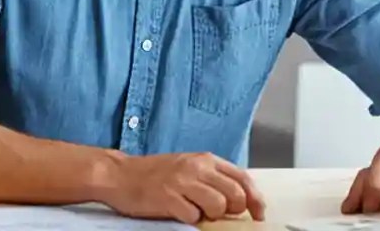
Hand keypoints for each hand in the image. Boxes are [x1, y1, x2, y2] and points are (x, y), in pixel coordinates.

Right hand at [103, 152, 266, 223]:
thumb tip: (239, 201)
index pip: (243, 178)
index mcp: (206, 159)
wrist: (120, 175)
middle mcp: (197, 167)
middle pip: (235, 195)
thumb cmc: (155, 173)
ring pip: (219, 206)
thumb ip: (213, 179)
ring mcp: (182, 181)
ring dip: (211, 216)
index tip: (259, 214)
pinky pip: (193, 216)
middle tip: (219, 214)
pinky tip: (180, 212)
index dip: (255, 199)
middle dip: (233, 211)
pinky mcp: (168, 197)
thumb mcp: (189, 167)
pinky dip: (190, 219)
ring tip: (197, 212)